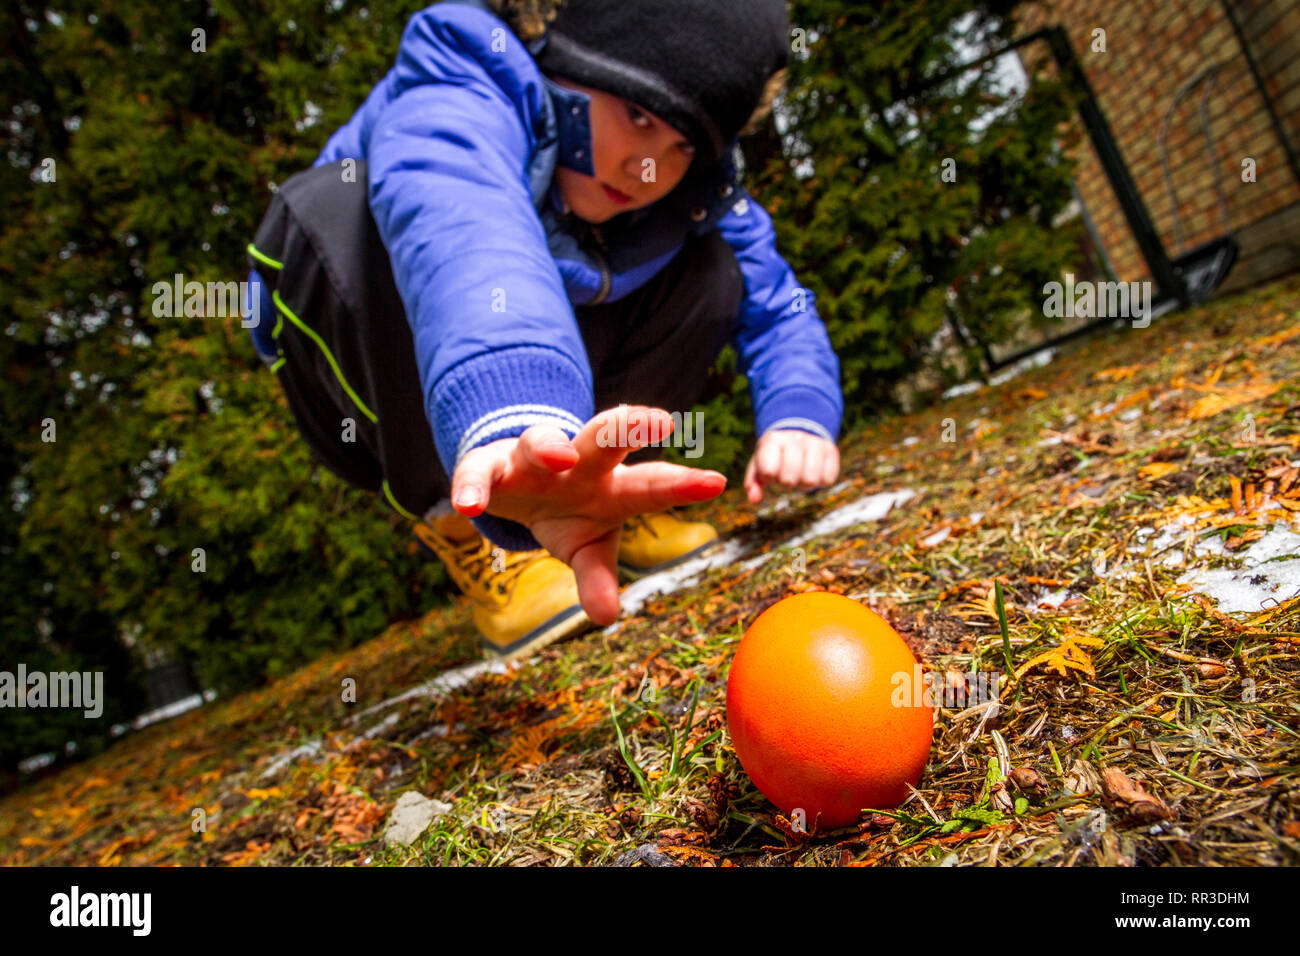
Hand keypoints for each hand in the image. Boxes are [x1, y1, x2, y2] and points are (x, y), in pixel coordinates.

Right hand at [449, 405, 726, 625]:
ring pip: (543, 443)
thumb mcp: (587, 550)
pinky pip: (480, 469)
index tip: (717, 482)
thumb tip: (607, 617)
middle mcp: (579, 463)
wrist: (517, 484)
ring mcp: (534, 459)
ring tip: (557, 456)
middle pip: (606, 438)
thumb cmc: (568, 515)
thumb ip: (598, 579)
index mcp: (613, 486)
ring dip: (550, 446)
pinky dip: (473, 485)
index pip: (651, 485)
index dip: (682, 485)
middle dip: (629, 427)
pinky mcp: (490, 463)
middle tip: (659, 420)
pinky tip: (467, 506)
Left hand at [743, 429, 839, 503]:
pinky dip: (820, 481)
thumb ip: (753, 483)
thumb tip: (753, 499)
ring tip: (800, 474)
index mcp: (772, 440)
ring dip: (804, 483)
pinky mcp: (832, 450)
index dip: (769, 478)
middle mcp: (795, 438)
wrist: (799, 432)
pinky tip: (814, 471)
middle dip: (787, 482)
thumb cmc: (775, 455)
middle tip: (787, 474)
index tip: (770, 472)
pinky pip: (828, 478)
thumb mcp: (759, 465)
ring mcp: (815, 442)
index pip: (768, 471)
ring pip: (811, 479)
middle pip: (790, 478)